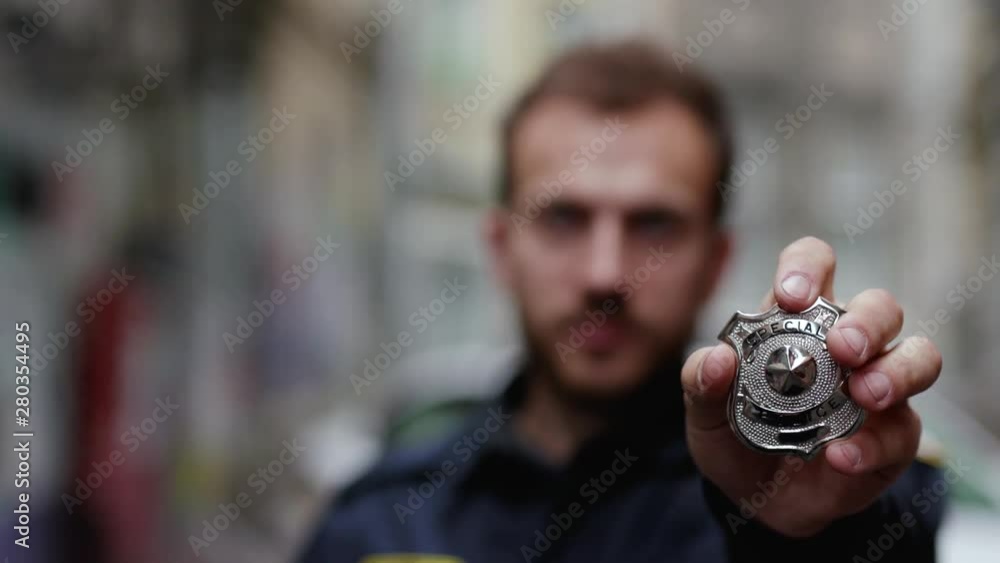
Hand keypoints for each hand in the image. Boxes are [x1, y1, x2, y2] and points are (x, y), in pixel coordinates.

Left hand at [681, 236, 941, 536]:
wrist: (756, 502)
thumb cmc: (734, 437)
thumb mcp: (704, 412)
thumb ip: (701, 381)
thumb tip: (717, 358)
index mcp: (795, 321)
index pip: (814, 266)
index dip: (808, 268)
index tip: (793, 295)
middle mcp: (845, 345)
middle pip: (879, 306)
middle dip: (866, 321)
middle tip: (843, 347)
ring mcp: (877, 387)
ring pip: (919, 356)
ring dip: (897, 370)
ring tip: (865, 393)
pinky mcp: (895, 435)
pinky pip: (903, 431)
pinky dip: (873, 444)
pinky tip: (839, 456)